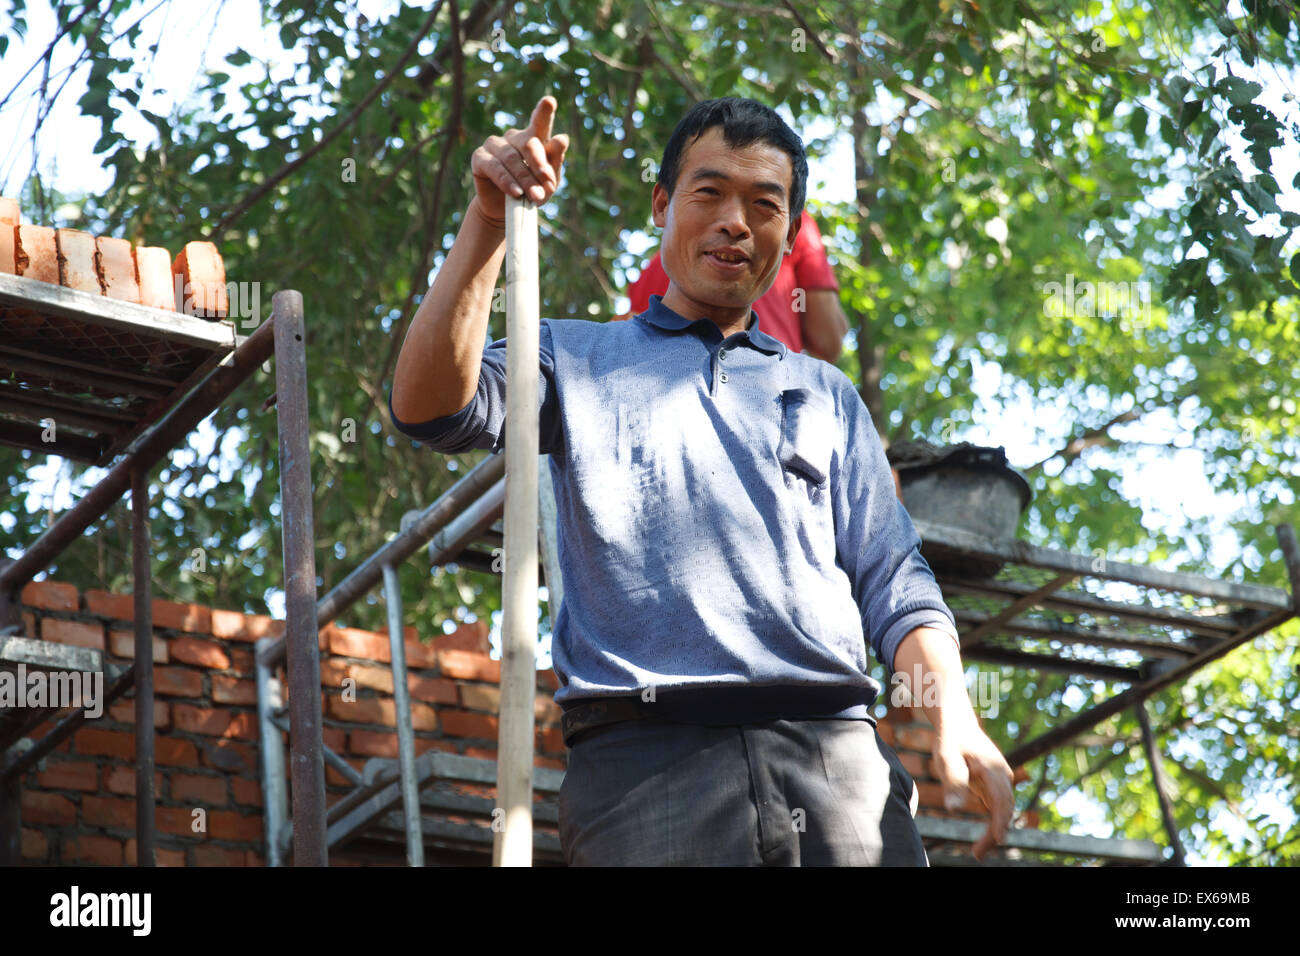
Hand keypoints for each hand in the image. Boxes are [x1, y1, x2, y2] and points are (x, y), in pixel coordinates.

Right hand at [471, 95, 569, 223]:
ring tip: (535, 197)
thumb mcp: (548, 182)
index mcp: (533, 138)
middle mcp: (513, 137)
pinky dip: (507, 181)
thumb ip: (555, 162)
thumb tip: (561, 138)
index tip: (549, 101)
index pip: (540, 122)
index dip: (543, 111)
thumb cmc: (531, 192)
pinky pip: (494, 167)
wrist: (505, 211)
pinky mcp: (479, 157)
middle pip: (529, 144)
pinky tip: (516, 192)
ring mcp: (495, 145)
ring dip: (525, 179)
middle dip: (539, 167)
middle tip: (547, 187)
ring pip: (512, 158)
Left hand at [929, 722, 1014, 860]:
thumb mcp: (946, 759)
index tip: (997, 840)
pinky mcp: (996, 783)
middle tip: (978, 854)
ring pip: (1003, 810)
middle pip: (1005, 808)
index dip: (1000, 821)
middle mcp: (1003, 774)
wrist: (957, 724)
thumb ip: (952, 783)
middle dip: (995, 833)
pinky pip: (998, 807)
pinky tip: (984, 840)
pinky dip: (994, 823)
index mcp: (993, 768)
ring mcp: (1002, 779)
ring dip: (995, 831)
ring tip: (978, 851)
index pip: (1001, 800)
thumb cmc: (950, 741)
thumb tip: (953, 809)